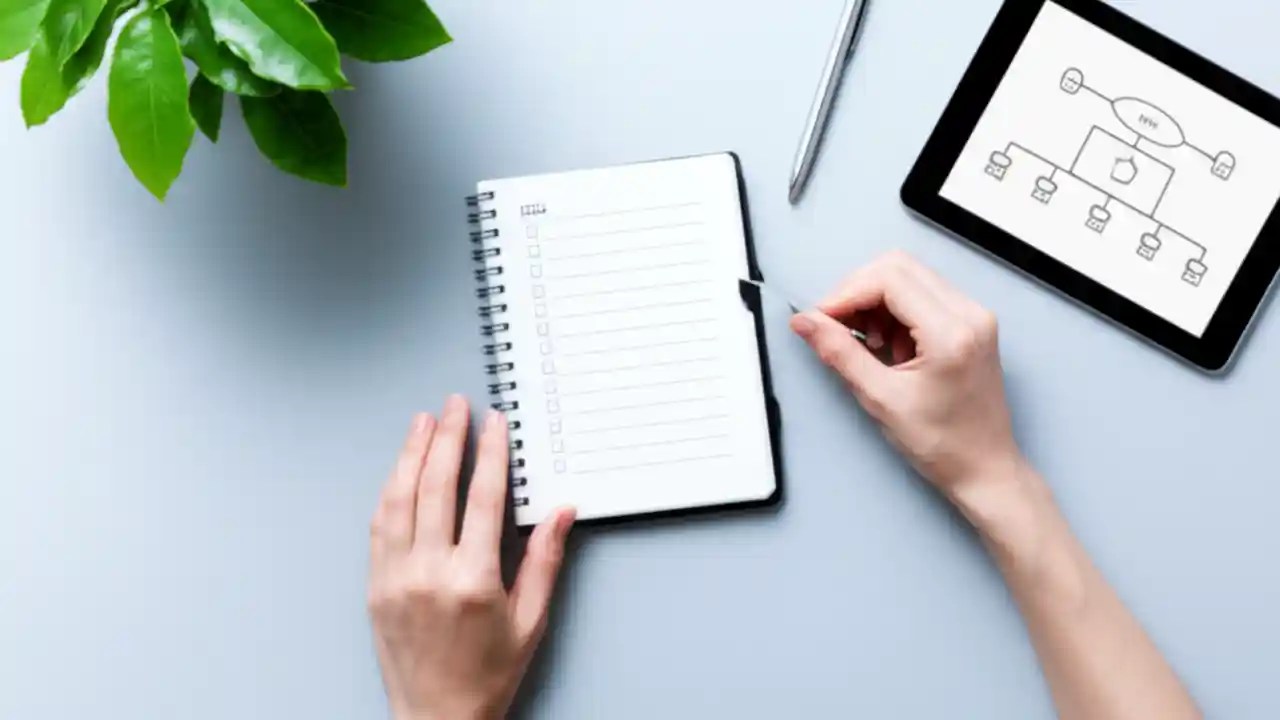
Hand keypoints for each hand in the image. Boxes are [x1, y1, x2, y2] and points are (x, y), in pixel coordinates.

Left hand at [368, 395, 575, 719]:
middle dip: (446, 438)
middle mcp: (428, 574)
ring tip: (423, 422)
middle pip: (435, 487)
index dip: (489, 453)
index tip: (494, 422)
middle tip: (455, 406)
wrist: (436, 719)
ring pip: (399, 499)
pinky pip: (379, 525)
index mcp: (473, 580)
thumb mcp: (531, 621)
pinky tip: (399, 469)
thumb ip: (545, 561)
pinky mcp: (375, 586)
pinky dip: (390, 490)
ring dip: (411, 454)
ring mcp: (395, 578)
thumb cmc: (487, 675)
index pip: (482, 498)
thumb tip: (561, 510)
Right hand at [790, 252, 1022, 504]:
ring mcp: (974, 316)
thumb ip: (839, 353)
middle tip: (835, 326)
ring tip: (866, 343)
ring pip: (910, 277)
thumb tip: (806, 322)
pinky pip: (923, 294)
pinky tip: (886, 345)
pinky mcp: (971, 322)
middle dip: (857, 291)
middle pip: (899, 267)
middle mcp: (970, 314)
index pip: (889, 280)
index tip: (821, 318)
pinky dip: (894, 311)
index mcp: (952, 333)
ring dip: (875, 301)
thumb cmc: (942, 444)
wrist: (984, 468)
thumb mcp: (880, 399)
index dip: (846, 293)